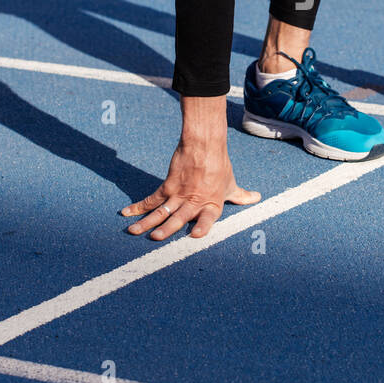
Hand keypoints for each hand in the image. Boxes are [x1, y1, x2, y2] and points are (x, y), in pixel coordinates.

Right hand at [122, 139, 260, 240]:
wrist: (204, 144)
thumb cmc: (220, 166)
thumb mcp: (231, 184)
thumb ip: (241, 196)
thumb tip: (257, 198)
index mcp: (211, 205)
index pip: (207, 219)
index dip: (202, 226)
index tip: (196, 235)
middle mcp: (194, 202)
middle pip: (178, 218)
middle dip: (166, 229)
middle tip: (154, 238)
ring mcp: (179, 195)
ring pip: (160, 211)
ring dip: (146, 222)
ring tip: (133, 231)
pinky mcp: (168, 186)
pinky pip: (151, 199)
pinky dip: (138, 207)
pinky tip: (126, 213)